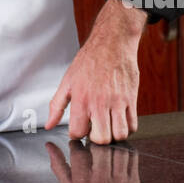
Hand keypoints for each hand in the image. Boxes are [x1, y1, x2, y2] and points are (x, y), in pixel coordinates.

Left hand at [45, 0, 145, 142]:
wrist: (112, 43)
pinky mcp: (131, 99)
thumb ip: (56, 105)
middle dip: (97, 139)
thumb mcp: (67, 81)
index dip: (78, 134)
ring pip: (120, 135)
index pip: (78, 132)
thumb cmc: (90, 60)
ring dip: (113, 135)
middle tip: (95, 129)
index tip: (80, 128)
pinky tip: (119, 119)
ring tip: (108, 125)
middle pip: (101, 139)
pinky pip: (133, 125)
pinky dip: (127, 127)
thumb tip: (49, 124)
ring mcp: (117, 101)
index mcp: (81, 98)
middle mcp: (100, 101)